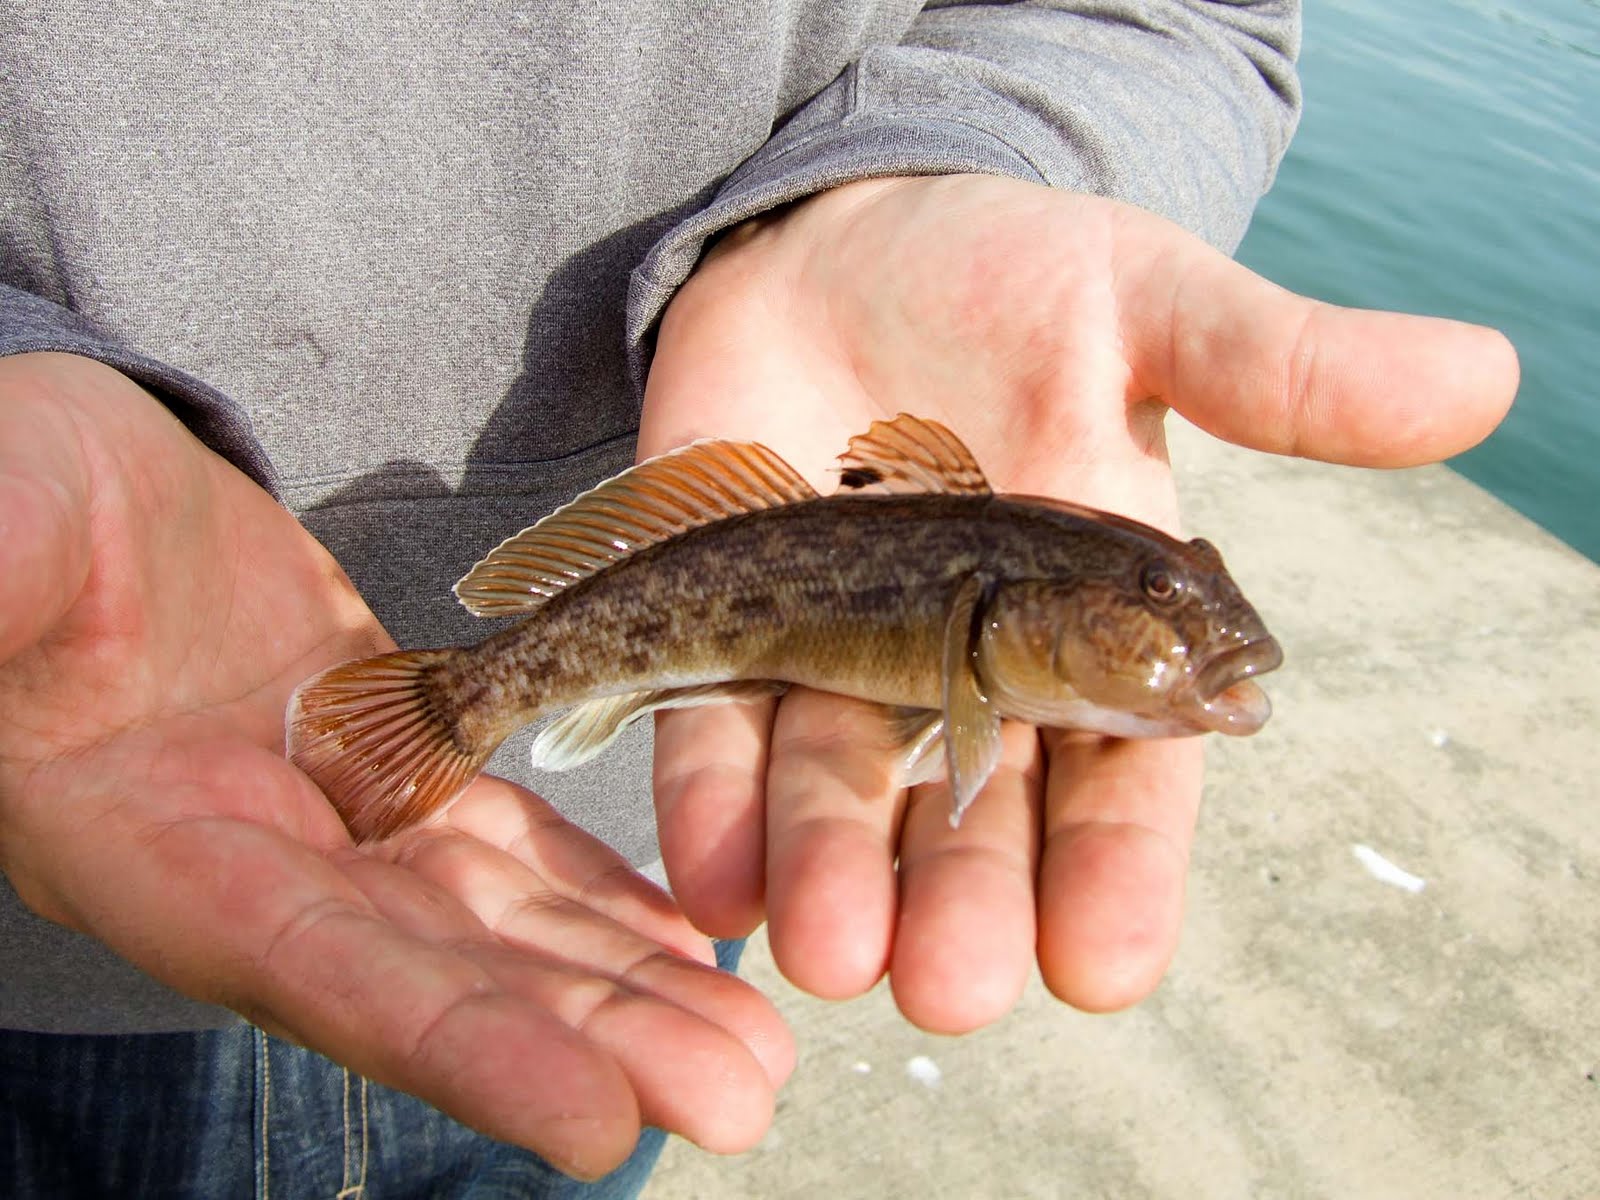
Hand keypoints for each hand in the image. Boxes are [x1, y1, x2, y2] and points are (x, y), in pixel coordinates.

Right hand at [0, 353, 790, 1176]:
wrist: (79, 492)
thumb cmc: (15, 496)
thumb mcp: (1, 521)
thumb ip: (1, 576)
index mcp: (155, 843)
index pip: (324, 967)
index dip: (460, 1048)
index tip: (593, 1122)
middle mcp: (264, 867)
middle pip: (448, 977)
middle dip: (591, 1042)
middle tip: (736, 1098)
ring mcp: (341, 824)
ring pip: (501, 926)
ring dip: (623, 988)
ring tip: (747, 1046)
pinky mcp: (400, 763)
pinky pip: (511, 849)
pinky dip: (597, 899)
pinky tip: (686, 943)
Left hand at [640, 175, 1516, 1029]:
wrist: (833, 233)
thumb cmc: (1005, 274)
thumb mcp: (1142, 304)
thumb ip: (1276, 367)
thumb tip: (1483, 377)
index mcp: (1092, 629)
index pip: (1121, 777)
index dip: (1117, 870)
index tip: (1103, 966)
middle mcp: (966, 672)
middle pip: (974, 815)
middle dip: (964, 903)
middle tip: (950, 989)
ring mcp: (837, 658)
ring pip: (842, 793)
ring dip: (835, 878)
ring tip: (833, 956)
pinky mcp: (723, 623)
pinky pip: (716, 730)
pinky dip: (715, 806)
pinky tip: (717, 882)